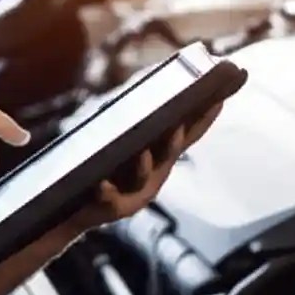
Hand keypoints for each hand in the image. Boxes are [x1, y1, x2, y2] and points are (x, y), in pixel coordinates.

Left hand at [62, 102, 223, 235]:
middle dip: (173, 142)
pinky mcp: (110, 207)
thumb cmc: (105, 169)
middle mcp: (153, 175)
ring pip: (142, 178)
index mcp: (161, 156)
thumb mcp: (127, 143)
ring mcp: (133, 193)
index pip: (186, 135)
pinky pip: (109, 200)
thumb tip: (151, 86)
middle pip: (167, 155)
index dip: (203, 119)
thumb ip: (141, 122)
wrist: (75, 208)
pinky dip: (107, 192)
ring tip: (142, 155)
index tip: (219, 98)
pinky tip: (101, 185)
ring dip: (144, 166)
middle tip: (176, 127)